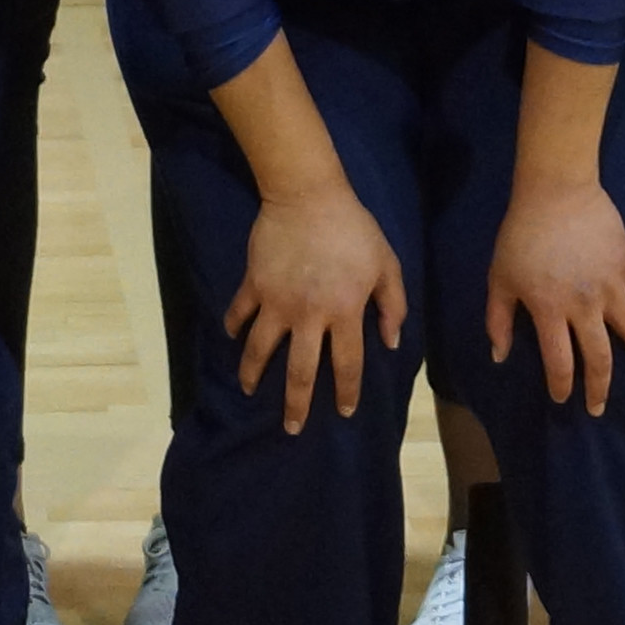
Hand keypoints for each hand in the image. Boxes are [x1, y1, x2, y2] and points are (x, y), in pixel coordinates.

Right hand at [228, 177, 400, 431]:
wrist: (308, 196)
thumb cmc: (353, 229)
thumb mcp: (386, 264)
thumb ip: (392, 305)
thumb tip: (390, 342)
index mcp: (344, 313)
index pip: (347, 364)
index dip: (346, 392)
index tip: (343, 411)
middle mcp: (309, 316)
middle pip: (300, 371)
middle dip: (296, 404)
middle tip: (292, 428)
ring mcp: (276, 302)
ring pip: (260, 349)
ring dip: (254, 374)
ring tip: (250, 390)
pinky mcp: (254, 285)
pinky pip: (239, 312)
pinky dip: (233, 326)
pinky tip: (232, 338)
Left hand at [484, 174, 624, 416]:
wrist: (555, 191)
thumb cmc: (521, 235)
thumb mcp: (499, 278)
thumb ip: (499, 319)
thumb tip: (499, 356)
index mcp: (550, 311)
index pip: (559, 363)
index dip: (562, 386)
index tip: (563, 399)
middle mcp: (584, 306)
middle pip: (599, 358)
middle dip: (601, 388)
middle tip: (600, 406)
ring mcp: (611, 286)